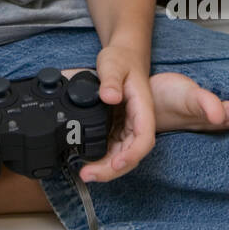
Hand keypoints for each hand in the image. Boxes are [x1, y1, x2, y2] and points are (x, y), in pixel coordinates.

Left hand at [64, 45, 155, 183]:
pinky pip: (114, 147)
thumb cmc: (122, 58)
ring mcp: (129, 126)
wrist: (124, 55)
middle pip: (131, 154)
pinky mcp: (120, 127)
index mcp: (143, 108)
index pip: (143, 139)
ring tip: (85, 174)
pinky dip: (103, 158)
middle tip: (88, 175)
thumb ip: (111, 80)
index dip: (131, 155)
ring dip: (106, 168)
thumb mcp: (114, 64)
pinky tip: (87, 163)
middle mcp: (139, 121)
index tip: (115, 163)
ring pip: (122, 154)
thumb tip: (109, 96)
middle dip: (112, 169)